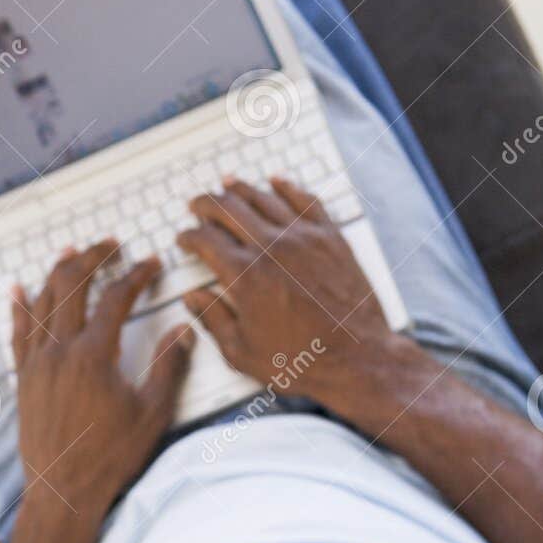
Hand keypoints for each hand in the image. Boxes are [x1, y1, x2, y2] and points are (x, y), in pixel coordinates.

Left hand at [12, 240, 193, 525]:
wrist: (63, 491)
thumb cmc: (111, 456)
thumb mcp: (152, 413)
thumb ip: (168, 366)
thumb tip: (184, 329)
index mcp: (94, 354)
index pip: (116, 297)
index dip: (136, 274)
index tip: (151, 263)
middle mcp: (59, 350)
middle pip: (72, 285)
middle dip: (92, 257)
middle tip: (111, 245)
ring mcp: (37, 362)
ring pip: (42, 301)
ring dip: (58, 272)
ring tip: (74, 253)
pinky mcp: (24, 377)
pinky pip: (17, 331)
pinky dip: (19, 305)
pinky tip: (20, 288)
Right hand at [177, 176, 399, 418]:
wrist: (357, 359)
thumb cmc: (302, 361)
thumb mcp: (242, 352)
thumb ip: (212, 319)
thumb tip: (192, 298)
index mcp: (245, 275)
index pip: (205, 240)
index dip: (189, 236)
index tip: (185, 239)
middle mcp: (272, 248)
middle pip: (228, 209)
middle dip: (206, 203)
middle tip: (197, 205)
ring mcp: (304, 238)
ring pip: (264, 198)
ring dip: (240, 189)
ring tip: (227, 184)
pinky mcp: (331, 238)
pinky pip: (306, 200)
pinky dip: (288, 187)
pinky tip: (276, 181)